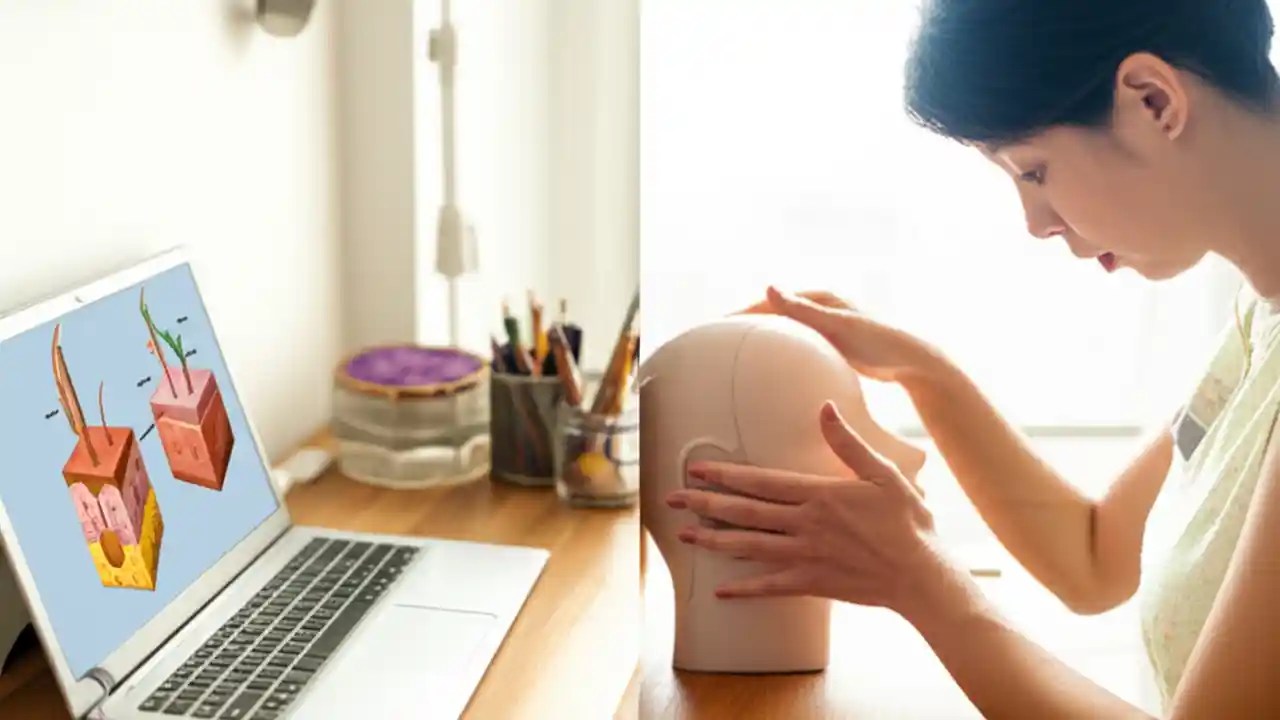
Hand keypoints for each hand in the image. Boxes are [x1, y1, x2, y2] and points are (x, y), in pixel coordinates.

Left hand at [666, 401, 951, 613]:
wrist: (922, 574)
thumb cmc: (908, 521)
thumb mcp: (884, 473)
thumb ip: (849, 442)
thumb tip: (825, 408)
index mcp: (818, 494)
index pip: (760, 482)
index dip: (725, 475)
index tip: (695, 470)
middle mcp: (804, 525)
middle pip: (744, 513)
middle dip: (704, 505)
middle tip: (670, 501)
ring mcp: (805, 556)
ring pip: (748, 547)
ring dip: (713, 540)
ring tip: (684, 535)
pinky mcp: (812, 582)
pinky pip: (769, 585)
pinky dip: (743, 588)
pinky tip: (719, 590)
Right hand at [737, 286, 938, 383]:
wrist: (912, 362)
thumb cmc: (878, 342)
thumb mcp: (836, 325)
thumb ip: (802, 309)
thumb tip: (769, 287)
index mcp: (820, 298)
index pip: (770, 302)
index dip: (743, 314)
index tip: (716, 329)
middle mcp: (822, 307)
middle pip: (774, 315)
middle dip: (747, 325)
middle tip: (717, 343)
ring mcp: (827, 327)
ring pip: (784, 332)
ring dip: (762, 340)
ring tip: (735, 357)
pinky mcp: (833, 345)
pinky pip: (797, 346)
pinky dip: (780, 353)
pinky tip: (770, 371)